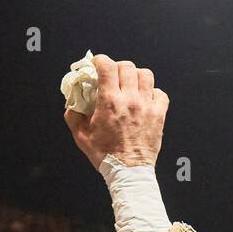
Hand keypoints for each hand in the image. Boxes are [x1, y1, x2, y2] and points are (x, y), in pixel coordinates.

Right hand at [64, 55, 168, 169]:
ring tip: (130, 84)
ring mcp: (146, 106)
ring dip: (136, 76)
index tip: (97, 63)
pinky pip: (160, 93)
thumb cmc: (106, 155)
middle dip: (117, 67)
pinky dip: (153, 92)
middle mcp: (130, 100)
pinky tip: (145, 99)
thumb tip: (72, 104)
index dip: (100, 60)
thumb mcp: (82, 136)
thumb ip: (73, 116)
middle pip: (127, 66)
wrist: (129, 171)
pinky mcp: (159, 115)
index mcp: (110, 102)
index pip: (107, 66)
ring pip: (145, 75)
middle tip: (112, 75)